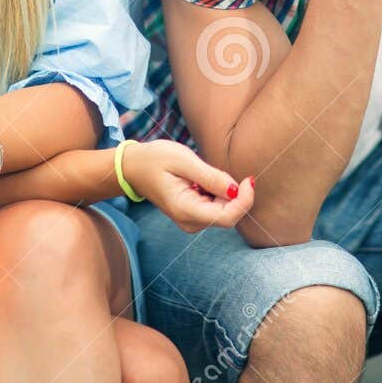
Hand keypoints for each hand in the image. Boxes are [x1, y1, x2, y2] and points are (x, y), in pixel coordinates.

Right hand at [121, 140, 254, 233]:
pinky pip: (216, 206)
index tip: (248, 179)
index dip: (244, 200)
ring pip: (224, 210)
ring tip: (202, 173)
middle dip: (234, 193)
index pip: (227, 217)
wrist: (133, 168)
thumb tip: (235, 189)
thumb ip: (210, 177)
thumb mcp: (183, 161)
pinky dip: (217, 192)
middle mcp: (190, 222)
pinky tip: (201, 180)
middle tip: (218, 169)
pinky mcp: (194, 215)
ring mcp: (192, 221)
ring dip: (224, 191)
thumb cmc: (155, 159)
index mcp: (185, 210)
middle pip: (228, 215)